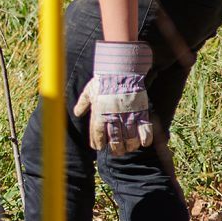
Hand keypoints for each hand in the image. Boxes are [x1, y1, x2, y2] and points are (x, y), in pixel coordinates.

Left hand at [74, 40, 153, 154]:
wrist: (121, 69)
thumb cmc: (104, 79)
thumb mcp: (89, 90)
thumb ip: (83, 103)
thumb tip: (76, 112)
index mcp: (99, 113)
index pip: (97, 134)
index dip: (98, 143)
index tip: (99, 147)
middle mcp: (113, 117)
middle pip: (114, 141)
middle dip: (115, 149)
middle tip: (116, 151)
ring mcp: (128, 115)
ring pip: (130, 139)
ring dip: (129, 146)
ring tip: (128, 148)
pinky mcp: (141, 111)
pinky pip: (145, 130)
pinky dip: (145, 139)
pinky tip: (143, 143)